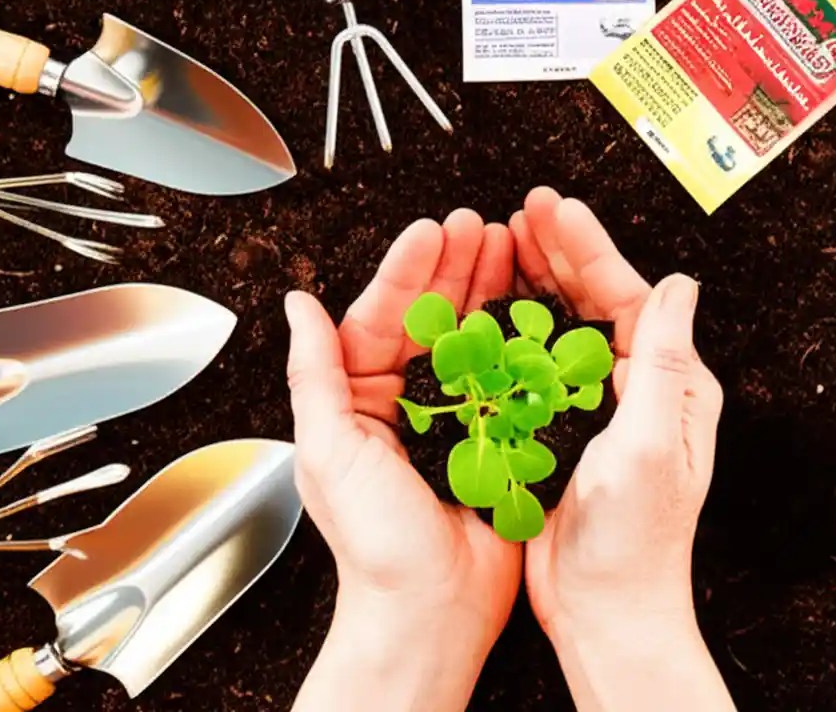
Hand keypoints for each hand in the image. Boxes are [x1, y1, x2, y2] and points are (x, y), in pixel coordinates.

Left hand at [286, 210, 521, 711]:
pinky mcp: (498, 439)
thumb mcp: (327, 450)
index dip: (408, 271)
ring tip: (512, 247)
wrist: (432, 609)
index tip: (432, 232)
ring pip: (474, 340)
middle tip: (483, 225)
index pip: (381, 316)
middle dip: (457, 268)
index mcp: (360, 399)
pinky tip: (537, 306)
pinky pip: (510, 381)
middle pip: (433, 318)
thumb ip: (314, 374)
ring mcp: (457, 418)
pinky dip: (524, 342)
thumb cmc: (373, 544)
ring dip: (492, 292)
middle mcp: (409, 402)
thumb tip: (297, 306)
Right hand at [513, 188, 734, 710]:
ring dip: (537, 285)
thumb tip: (679, 285)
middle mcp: (639, 391)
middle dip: (561, 254)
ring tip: (504, 242)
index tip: (558, 210)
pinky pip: (538, 367)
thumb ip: (663, 362)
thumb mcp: (652, 444)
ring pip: (565, 328)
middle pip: (597, 303)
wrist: (605, 609)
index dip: (591, 250)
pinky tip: (489, 311)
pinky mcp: (563, 433)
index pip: (631, 297)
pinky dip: (515, 333)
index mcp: (671, 386)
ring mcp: (600, 411)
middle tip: (524, 210)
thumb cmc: (636, 540)